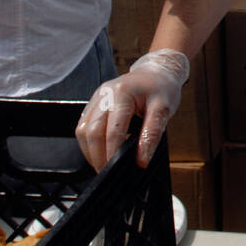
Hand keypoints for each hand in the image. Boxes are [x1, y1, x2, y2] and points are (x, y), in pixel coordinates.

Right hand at [75, 48, 190, 170]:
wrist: (157, 71)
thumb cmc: (162, 88)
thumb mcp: (164, 110)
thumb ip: (151, 135)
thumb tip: (141, 161)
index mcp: (122, 93)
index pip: (112, 130)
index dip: (112, 154)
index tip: (115, 172)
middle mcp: (104, 94)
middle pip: (91, 132)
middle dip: (97, 156)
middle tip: (107, 174)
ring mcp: (96, 98)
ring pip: (82, 130)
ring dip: (90, 151)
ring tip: (103, 166)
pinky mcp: (93, 103)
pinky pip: (83, 126)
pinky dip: (89, 143)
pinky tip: (100, 152)